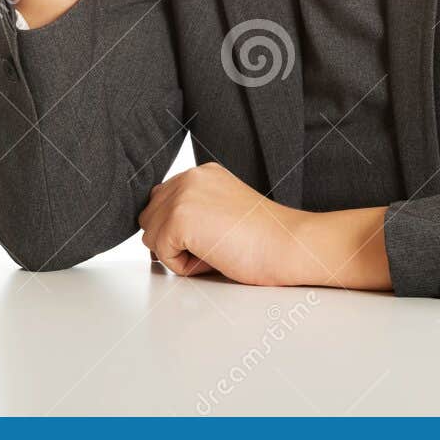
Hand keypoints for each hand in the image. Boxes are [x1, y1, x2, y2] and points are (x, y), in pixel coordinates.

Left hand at [138, 163, 312, 286]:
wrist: (289, 244)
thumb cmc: (265, 238)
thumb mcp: (223, 211)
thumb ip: (193, 210)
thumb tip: (157, 231)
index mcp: (202, 173)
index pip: (162, 201)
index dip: (179, 229)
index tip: (212, 236)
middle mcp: (190, 177)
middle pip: (150, 218)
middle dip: (173, 240)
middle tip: (214, 245)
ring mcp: (183, 196)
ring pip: (152, 237)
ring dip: (179, 253)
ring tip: (216, 249)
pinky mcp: (179, 219)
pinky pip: (161, 254)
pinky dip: (184, 266)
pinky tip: (214, 256)